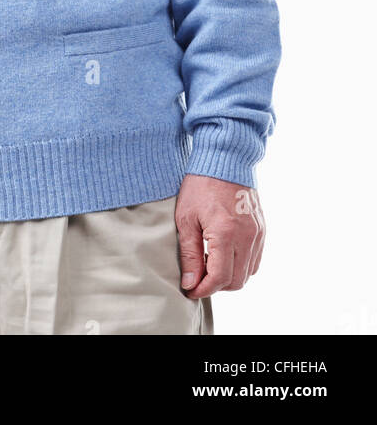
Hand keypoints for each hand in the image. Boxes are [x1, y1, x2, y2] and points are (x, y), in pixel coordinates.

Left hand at [175, 173, 264, 297]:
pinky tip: (224, 254)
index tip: (190, 289)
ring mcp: (258, 233)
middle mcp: (247, 236)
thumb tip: (190, 283)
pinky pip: (255, 260)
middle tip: (198, 276)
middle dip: (216, 285)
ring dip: (229, 276)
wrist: (224, 159)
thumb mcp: (186, 218)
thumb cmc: (200, 185)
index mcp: (226, 233)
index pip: (219, 278)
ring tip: (209, 263)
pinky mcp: (262, 230)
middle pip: (236, 281)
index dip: (203, 289)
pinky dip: (241, 265)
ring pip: (248, 273)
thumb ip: (190, 254)